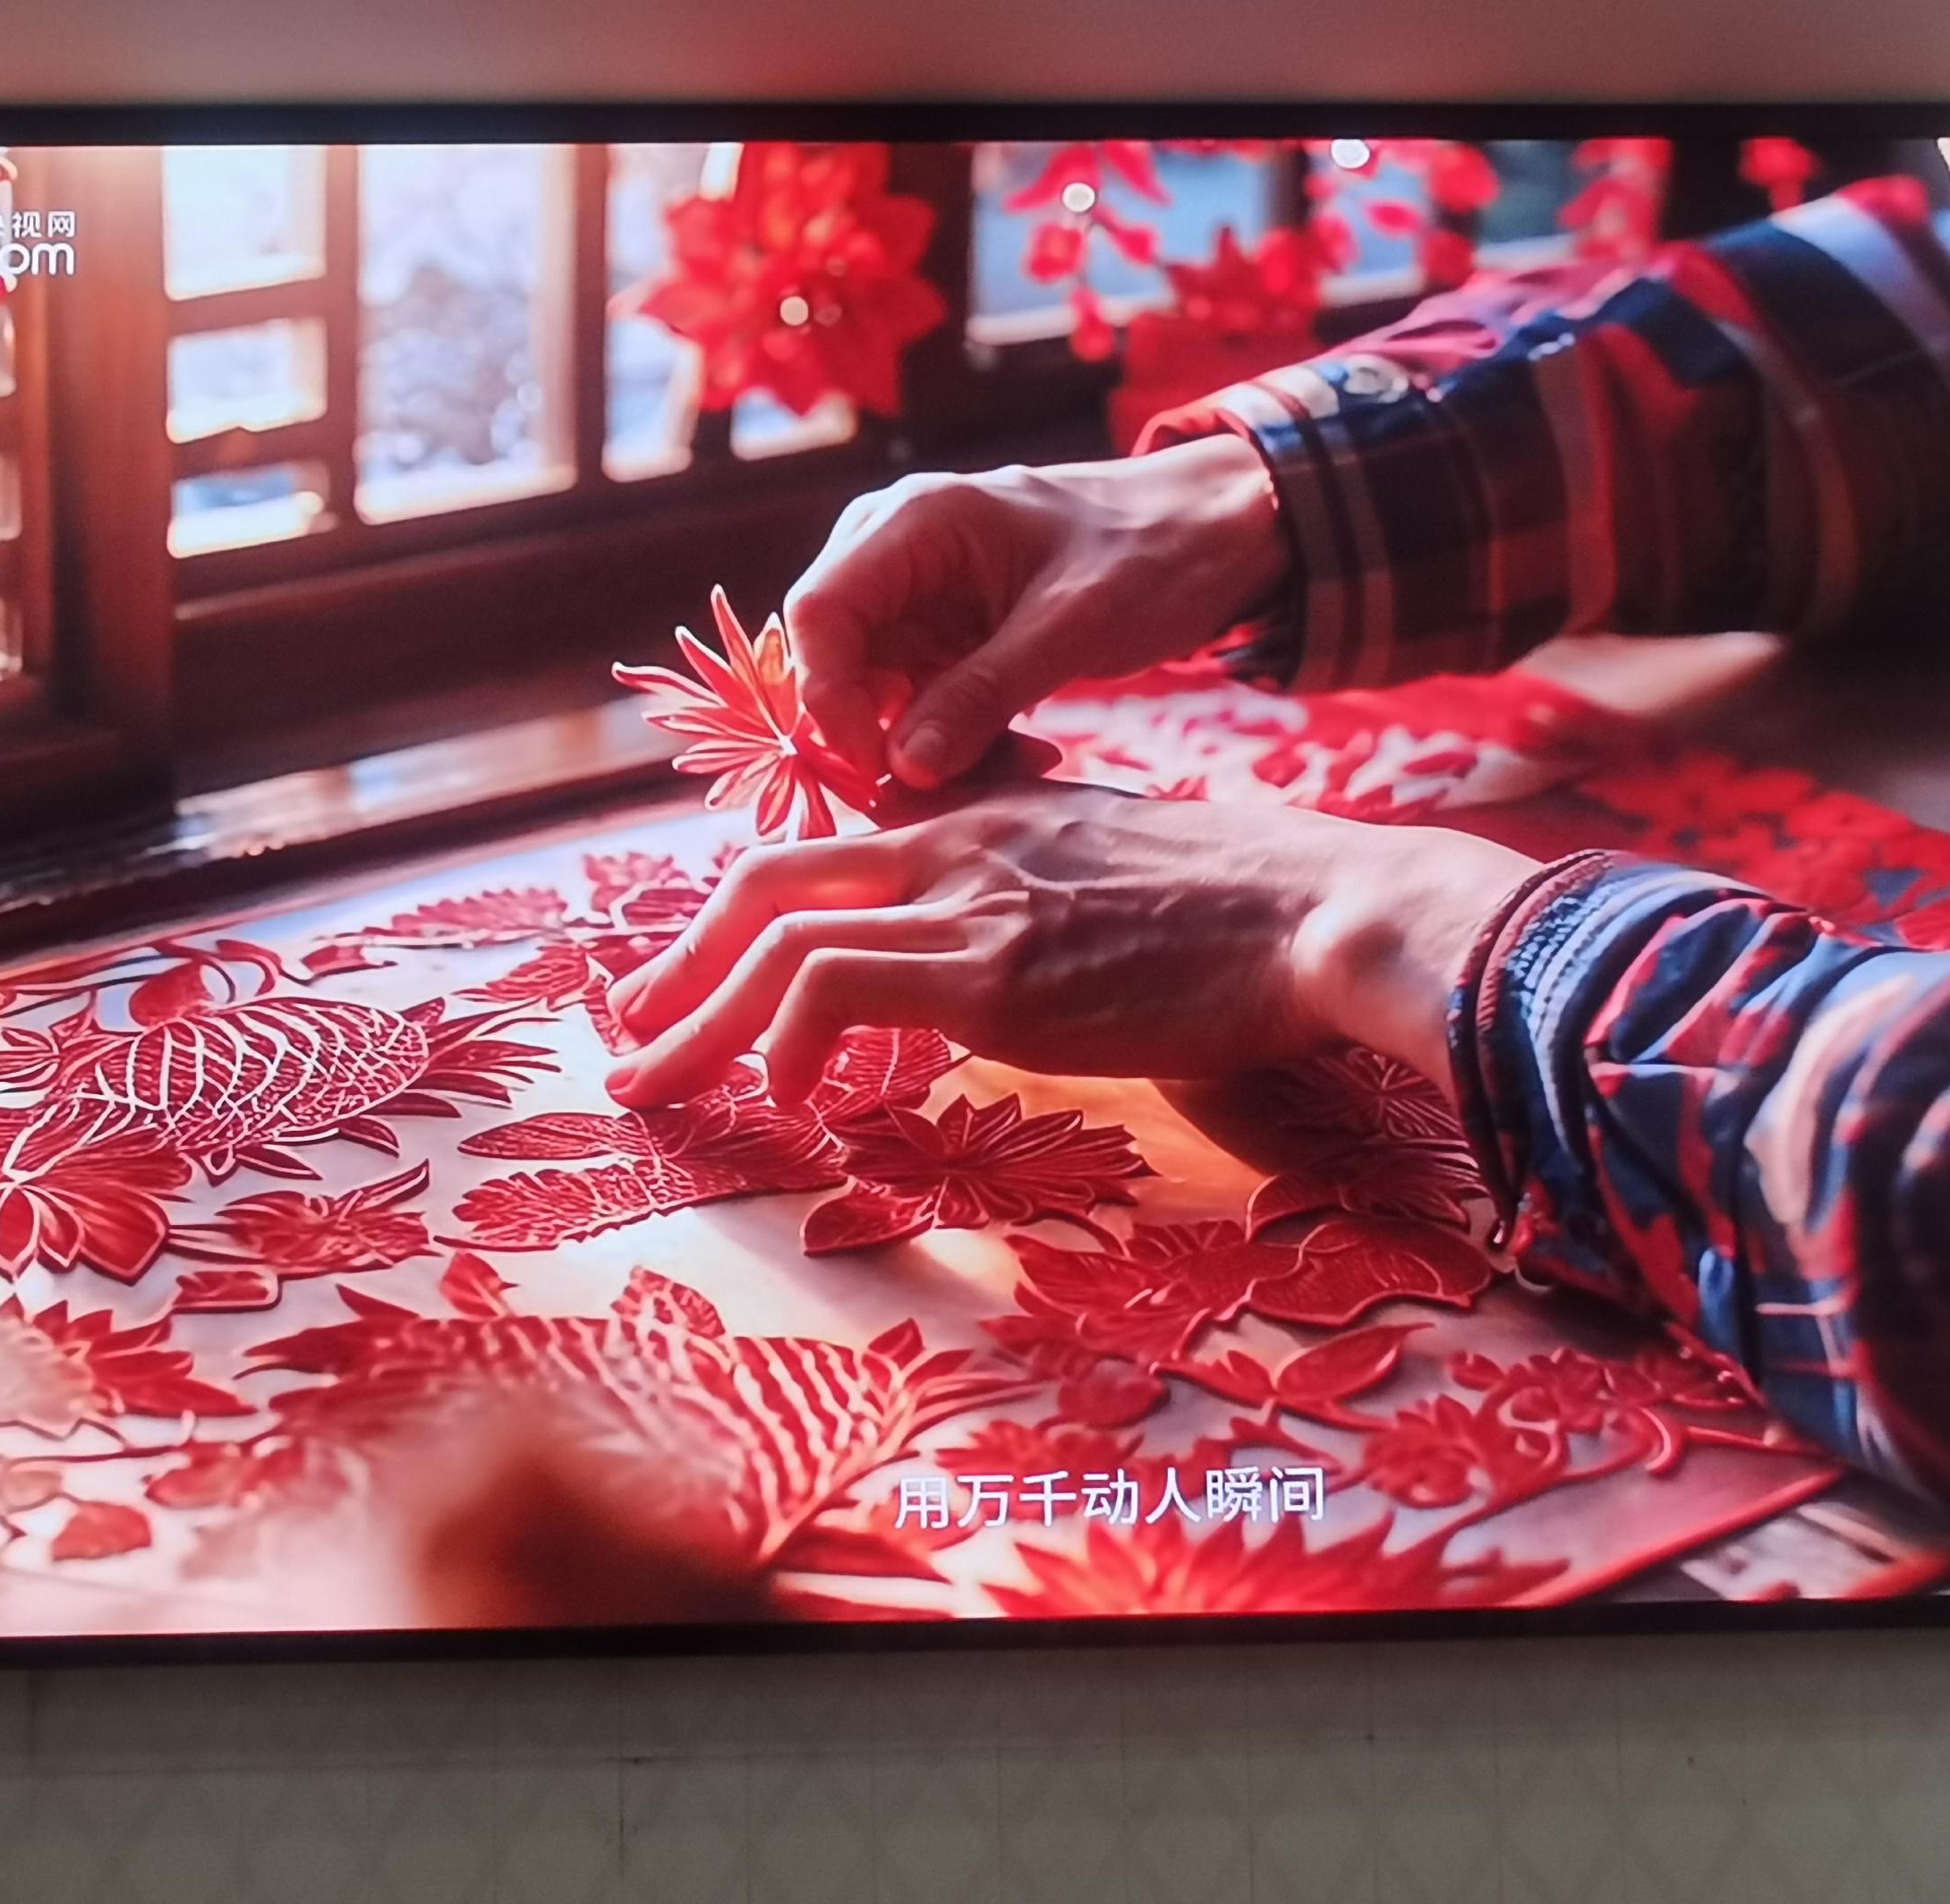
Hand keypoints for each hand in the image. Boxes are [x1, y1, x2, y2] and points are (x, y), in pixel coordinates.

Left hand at [601, 783, 1538, 1106]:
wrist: (1323, 911)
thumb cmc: (1253, 918)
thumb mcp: (1122, 877)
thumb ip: (1045, 904)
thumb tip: (1014, 970)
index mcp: (988, 814)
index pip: (833, 847)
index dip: (751, 911)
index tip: (707, 971)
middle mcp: (960, 841)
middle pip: (767, 878)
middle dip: (679, 960)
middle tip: (626, 1024)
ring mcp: (970, 899)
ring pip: (778, 937)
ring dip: (697, 1020)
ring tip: (651, 1085)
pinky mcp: (991, 969)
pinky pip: (837, 990)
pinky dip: (793, 1044)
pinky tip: (797, 1102)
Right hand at [786, 432, 1289, 790]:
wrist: (1211, 536)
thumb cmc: (1150, 552)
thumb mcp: (1072, 625)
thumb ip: (983, 691)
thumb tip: (902, 767)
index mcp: (911, 521)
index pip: (816, 612)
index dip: (828, 698)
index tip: (881, 769)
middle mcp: (893, 553)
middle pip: (832, 659)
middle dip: (878, 733)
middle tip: (947, 788)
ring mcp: (916, 599)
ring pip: (874, 695)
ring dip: (926, 747)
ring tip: (1015, 763)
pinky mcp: (944, 640)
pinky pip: (917, 706)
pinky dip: (958, 741)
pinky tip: (1023, 754)